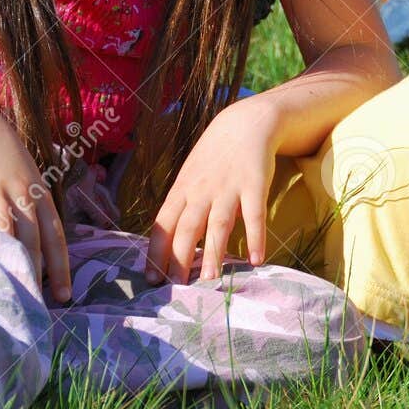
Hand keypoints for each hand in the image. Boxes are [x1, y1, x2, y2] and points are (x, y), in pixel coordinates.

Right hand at [0, 98, 71, 302]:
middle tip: (33, 299)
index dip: (61, 266)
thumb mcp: (27, 184)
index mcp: (39, 196)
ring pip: (2, 220)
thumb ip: (30, 216)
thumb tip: (37, 259)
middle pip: (30, 235)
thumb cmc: (4, 161)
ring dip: (2, 246)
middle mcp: (22, 191)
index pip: (56, 236)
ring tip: (3, 275)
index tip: (65, 295)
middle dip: (33, 268)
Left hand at [145, 95, 280, 284]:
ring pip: (218, 224)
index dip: (157, 251)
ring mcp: (229, 187)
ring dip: (213, 253)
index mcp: (182, 189)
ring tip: (210, 279)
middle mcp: (202, 190)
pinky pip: (255, 215)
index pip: (163, 223)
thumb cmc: (215, 155)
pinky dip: (256, 237)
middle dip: (180, 258)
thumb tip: (171, 240)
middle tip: (177, 286)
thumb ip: (182, 204)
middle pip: (187, 228)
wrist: (246, 123)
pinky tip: (256, 259)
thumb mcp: (190, 175)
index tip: (152, 277)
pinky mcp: (255, 184)